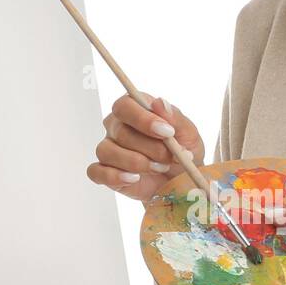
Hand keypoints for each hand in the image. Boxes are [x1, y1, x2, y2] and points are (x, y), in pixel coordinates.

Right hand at [87, 92, 204, 202]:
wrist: (182, 181)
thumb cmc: (183, 151)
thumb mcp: (188, 134)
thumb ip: (175, 118)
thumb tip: (160, 103)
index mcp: (135, 110)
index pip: (125, 105)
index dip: (143, 119)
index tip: (166, 132)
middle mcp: (117, 126)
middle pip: (120, 131)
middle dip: (149, 147)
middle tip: (170, 157)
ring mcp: (109, 149)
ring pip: (107, 151)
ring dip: (136, 162)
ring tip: (159, 168)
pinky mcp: (105, 171)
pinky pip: (97, 172)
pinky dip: (115, 176)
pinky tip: (134, 179)